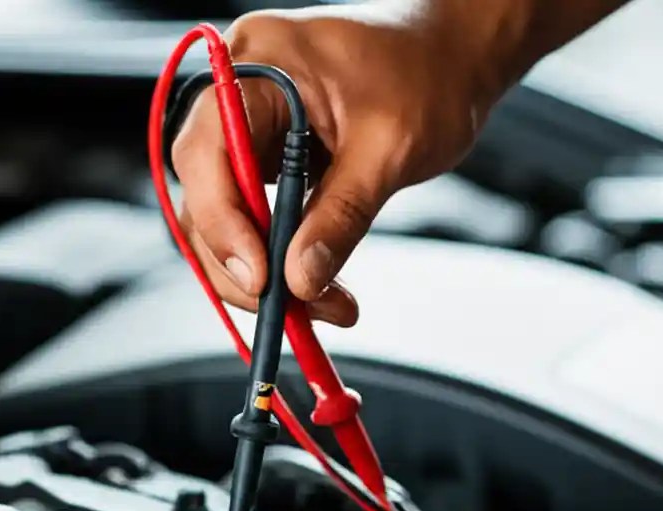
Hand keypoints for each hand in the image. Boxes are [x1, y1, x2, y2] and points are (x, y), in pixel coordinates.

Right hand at [171, 0, 621, 325]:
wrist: (457, 51)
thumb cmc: (430, 69)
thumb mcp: (391, 145)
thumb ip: (342, 214)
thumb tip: (301, 279)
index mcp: (256, 62)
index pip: (205, 149)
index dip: (221, 220)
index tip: (259, 276)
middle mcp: (238, 93)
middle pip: (205, 193)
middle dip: (244, 262)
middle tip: (293, 308)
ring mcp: (249, 128)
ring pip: (226, 217)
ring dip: (266, 272)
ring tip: (324, 306)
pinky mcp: (267, 158)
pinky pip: (254, 218)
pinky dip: (282, 257)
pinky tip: (317, 286)